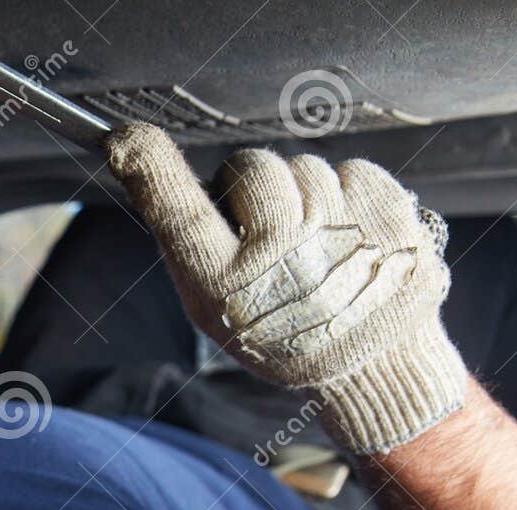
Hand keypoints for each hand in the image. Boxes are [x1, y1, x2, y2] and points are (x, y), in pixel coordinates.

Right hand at [105, 124, 468, 454]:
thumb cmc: (280, 328)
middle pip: (253, 167)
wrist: (371, 366)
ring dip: (305, 194)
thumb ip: (186, 239)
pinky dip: (349, 194)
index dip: (151, 168)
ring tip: (316, 244)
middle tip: (269, 228)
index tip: (124, 137)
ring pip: (305, 166)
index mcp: (228, 290)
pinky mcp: (392, 220)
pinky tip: (350, 236)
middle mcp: (283, 261)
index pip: (180, 212)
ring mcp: (344, 238)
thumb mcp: (218, 304)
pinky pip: (353, 169)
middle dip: (254, 185)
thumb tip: (140, 153)